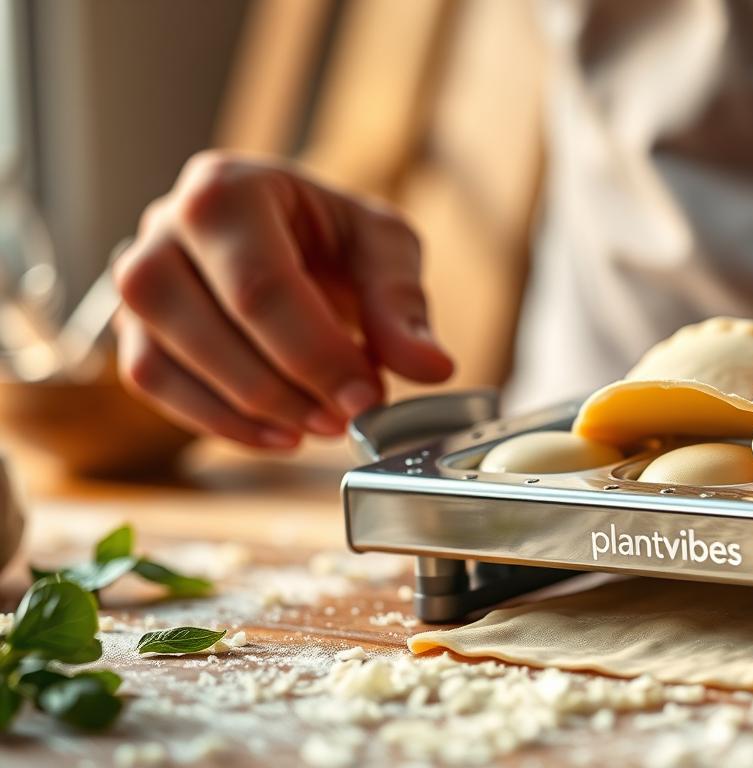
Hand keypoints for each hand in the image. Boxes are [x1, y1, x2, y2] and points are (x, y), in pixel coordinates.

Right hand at [113, 151, 453, 448]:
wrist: (284, 233)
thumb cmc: (329, 234)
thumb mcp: (381, 246)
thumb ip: (402, 304)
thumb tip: (431, 366)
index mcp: (229, 189)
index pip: (261, 285)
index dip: (316, 354)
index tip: (367, 396)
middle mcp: (165, 226)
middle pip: (208, 325)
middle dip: (286, 387)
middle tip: (346, 417)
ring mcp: (136, 277)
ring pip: (165, 360)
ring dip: (249, 411)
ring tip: (319, 427)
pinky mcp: (131, 325)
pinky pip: (153, 384)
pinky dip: (217, 422)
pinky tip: (279, 435)